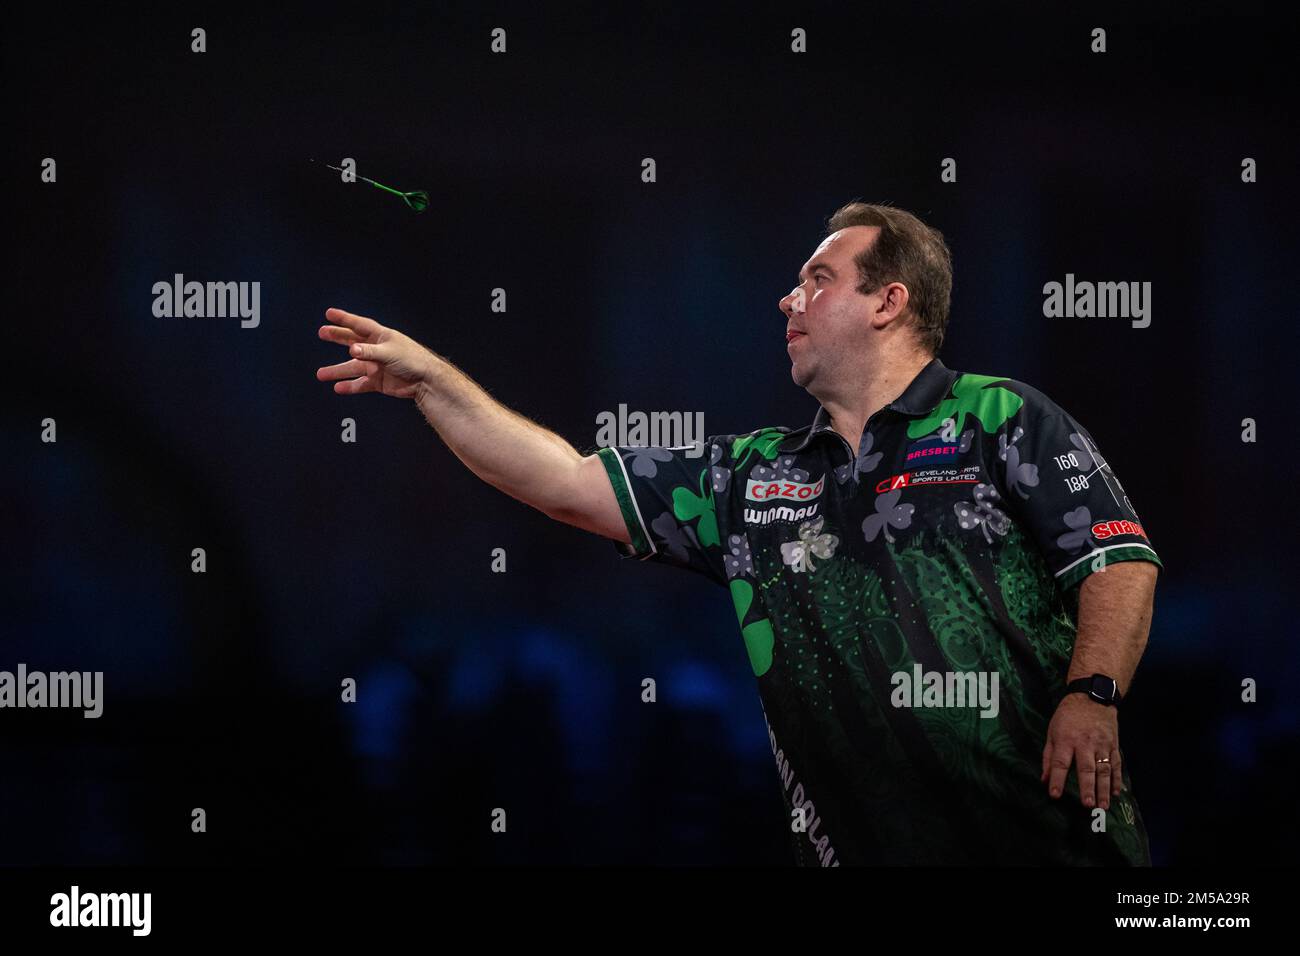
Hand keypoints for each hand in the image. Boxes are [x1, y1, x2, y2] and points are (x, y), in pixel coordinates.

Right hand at [316, 307, 434, 398]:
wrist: (426, 381)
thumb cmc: (412, 360)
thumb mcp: (389, 353)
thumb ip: (370, 352)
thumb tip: (352, 350)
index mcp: (381, 337)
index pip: (359, 325)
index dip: (344, 319)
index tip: (329, 314)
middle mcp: (376, 350)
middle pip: (352, 341)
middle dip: (337, 337)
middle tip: (322, 332)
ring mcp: (376, 366)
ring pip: (353, 367)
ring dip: (337, 370)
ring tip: (320, 374)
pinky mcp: (378, 381)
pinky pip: (360, 383)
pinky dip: (350, 386)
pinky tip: (338, 388)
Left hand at [1040, 692, 1122, 809]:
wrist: (1093, 697)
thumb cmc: (1067, 716)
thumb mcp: (1052, 731)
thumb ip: (1048, 756)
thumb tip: (1044, 779)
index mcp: (1066, 739)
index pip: (1060, 762)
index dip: (1057, 779)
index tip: (1055, 795)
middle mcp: (1085, 743)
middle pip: (1086, 768)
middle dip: (1087, 787)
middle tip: (1087, 805)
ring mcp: (1102, 744)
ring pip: (1104, 769)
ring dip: (1104, 789)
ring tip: (1103, 805)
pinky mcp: (1114, 744)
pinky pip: (1116, 764)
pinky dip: (1117, 779)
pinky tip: (1117, 793)